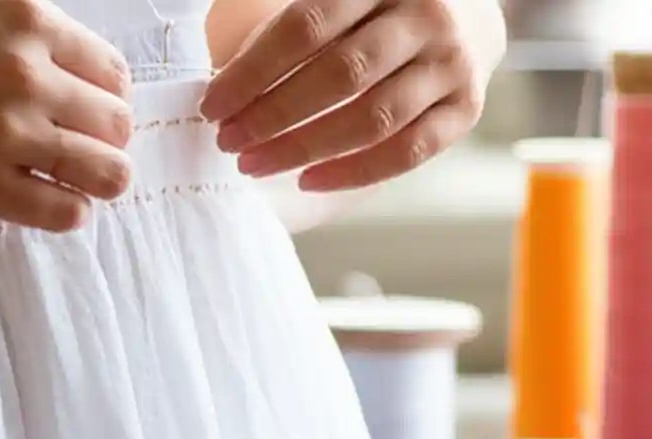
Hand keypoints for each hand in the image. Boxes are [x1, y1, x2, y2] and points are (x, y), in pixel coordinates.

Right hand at [0, 0, 133, 230]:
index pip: (112, 73)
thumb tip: (62, 69)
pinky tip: (46, 202)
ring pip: (106, 173)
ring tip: (70, 183)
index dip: (103, 99)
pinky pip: (61, 211)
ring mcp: (7, 132)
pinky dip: (66, 212)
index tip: (84, 113)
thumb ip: (17, 30)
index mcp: (27, 17)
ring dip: (96, 181)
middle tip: (74, 152)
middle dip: (104, 141)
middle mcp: (28, 72)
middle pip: (117, 124)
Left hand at [198, 0, 505, 190]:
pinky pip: (408, 151)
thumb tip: (219, 81)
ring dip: (304, 149)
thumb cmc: (367, 11)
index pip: (306, 27)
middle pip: (340, 75)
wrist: (461, 12)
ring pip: (373, 118)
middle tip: (228, 142)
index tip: (212, 107)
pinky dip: (353, 172)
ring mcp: (452, 62)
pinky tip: (307, 180)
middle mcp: (425, 15)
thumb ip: (283, 27)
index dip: (253, 72)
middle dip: (274, 116)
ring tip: (254, 164)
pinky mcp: (466, 107)